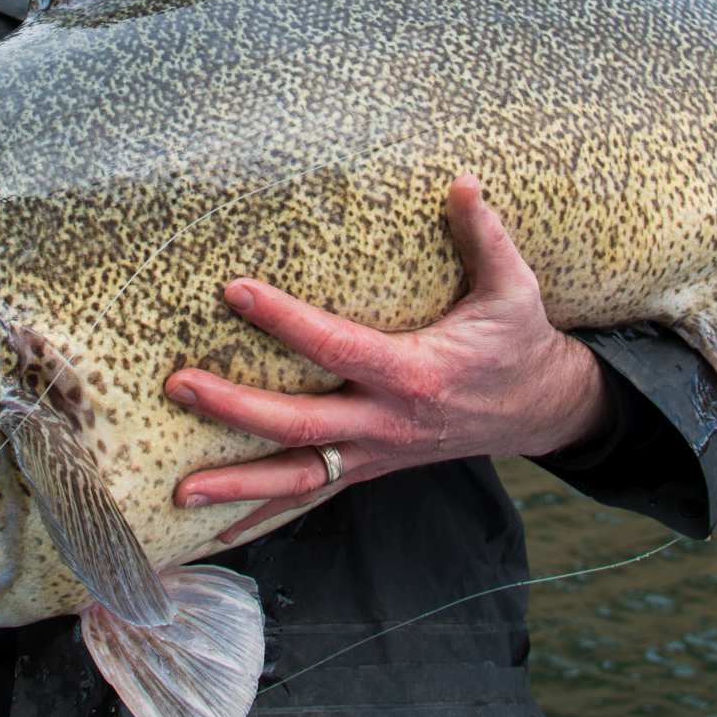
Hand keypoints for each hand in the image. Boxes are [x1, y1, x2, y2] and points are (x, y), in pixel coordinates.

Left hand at [165, 174, 609, 542]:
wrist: (537, 411)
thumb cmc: (517, 343)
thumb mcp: (514, 289)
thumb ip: (486, 236)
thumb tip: (463, 181)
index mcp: (415, 374)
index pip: (335, 346)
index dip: (283, 320)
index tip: (235, 291)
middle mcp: (387, 423)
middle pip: (300, 425)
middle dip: (236, 410)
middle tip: (179, 386)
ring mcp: (375, 454)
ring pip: (298, 478)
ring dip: (237, 487)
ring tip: (179, 491)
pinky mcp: (369, 469)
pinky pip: (310, 498)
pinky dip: (263, 517)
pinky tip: (216, 535)